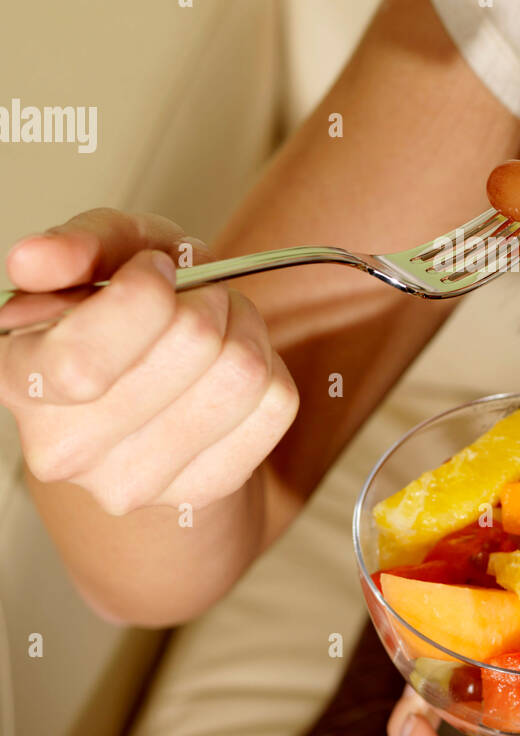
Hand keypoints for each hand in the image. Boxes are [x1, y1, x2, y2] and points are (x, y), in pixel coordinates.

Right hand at [1, 208, 298, 515]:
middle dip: (206, 297)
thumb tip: (35, 259)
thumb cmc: (123, 312)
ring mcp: (132, 483)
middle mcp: (64, 450)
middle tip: (193, 297)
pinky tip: (230, 370)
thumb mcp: (109, 254)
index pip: (84, 361)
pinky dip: (270, 367)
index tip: (155, 269)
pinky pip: (278, 403)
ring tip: (218, 326)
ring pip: (243, 372)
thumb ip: (80, 244)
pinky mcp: (201, 492)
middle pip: (191, 343)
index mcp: (21, 379)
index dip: (145, 292)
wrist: (156, 391)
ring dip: (244, 327)